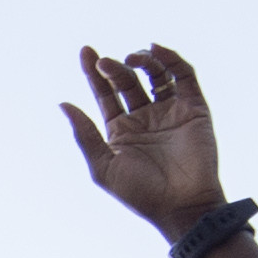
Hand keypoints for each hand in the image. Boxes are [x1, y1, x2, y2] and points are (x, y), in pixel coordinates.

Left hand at [60, 43, 229, 230]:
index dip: (94, 72)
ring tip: (130, 60)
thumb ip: (85, 134)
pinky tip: (156, 51)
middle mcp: (144, 118)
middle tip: (105, 63)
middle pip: (127, 81)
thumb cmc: (141, 194)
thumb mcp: (104, 166)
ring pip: (155, 74)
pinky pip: (184, 77)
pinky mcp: (194, 109)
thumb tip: (63, 104)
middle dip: (114, 69)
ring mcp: (170, 112)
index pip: (105, 94)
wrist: (183, 206)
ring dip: (141, 61)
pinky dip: (172, 60)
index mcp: (120, 130)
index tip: (86, 51)